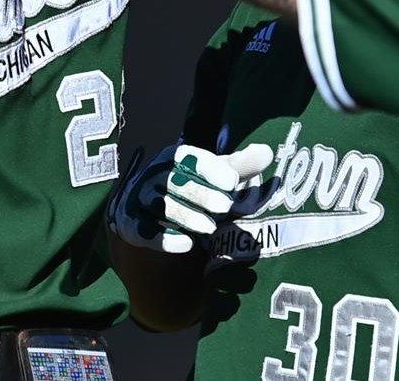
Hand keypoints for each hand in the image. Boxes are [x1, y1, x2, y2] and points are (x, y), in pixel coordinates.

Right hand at [110, 142, 275, 253]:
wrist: (146, 209)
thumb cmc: (190, 186)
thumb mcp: (214, 175)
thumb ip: (239, 166)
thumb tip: (267, 153)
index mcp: (174, 157)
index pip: (189, 157)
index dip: (210, 169)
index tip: (232, 181)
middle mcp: (154, 175)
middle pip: (176, 182)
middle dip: (202, 194)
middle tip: (226, 207)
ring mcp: (139, 199)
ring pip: (162, 207)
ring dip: (187, 217)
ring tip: (210, 229)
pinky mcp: (131, 225)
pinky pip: (145, 231)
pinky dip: (165, 238)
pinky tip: (187, 244)